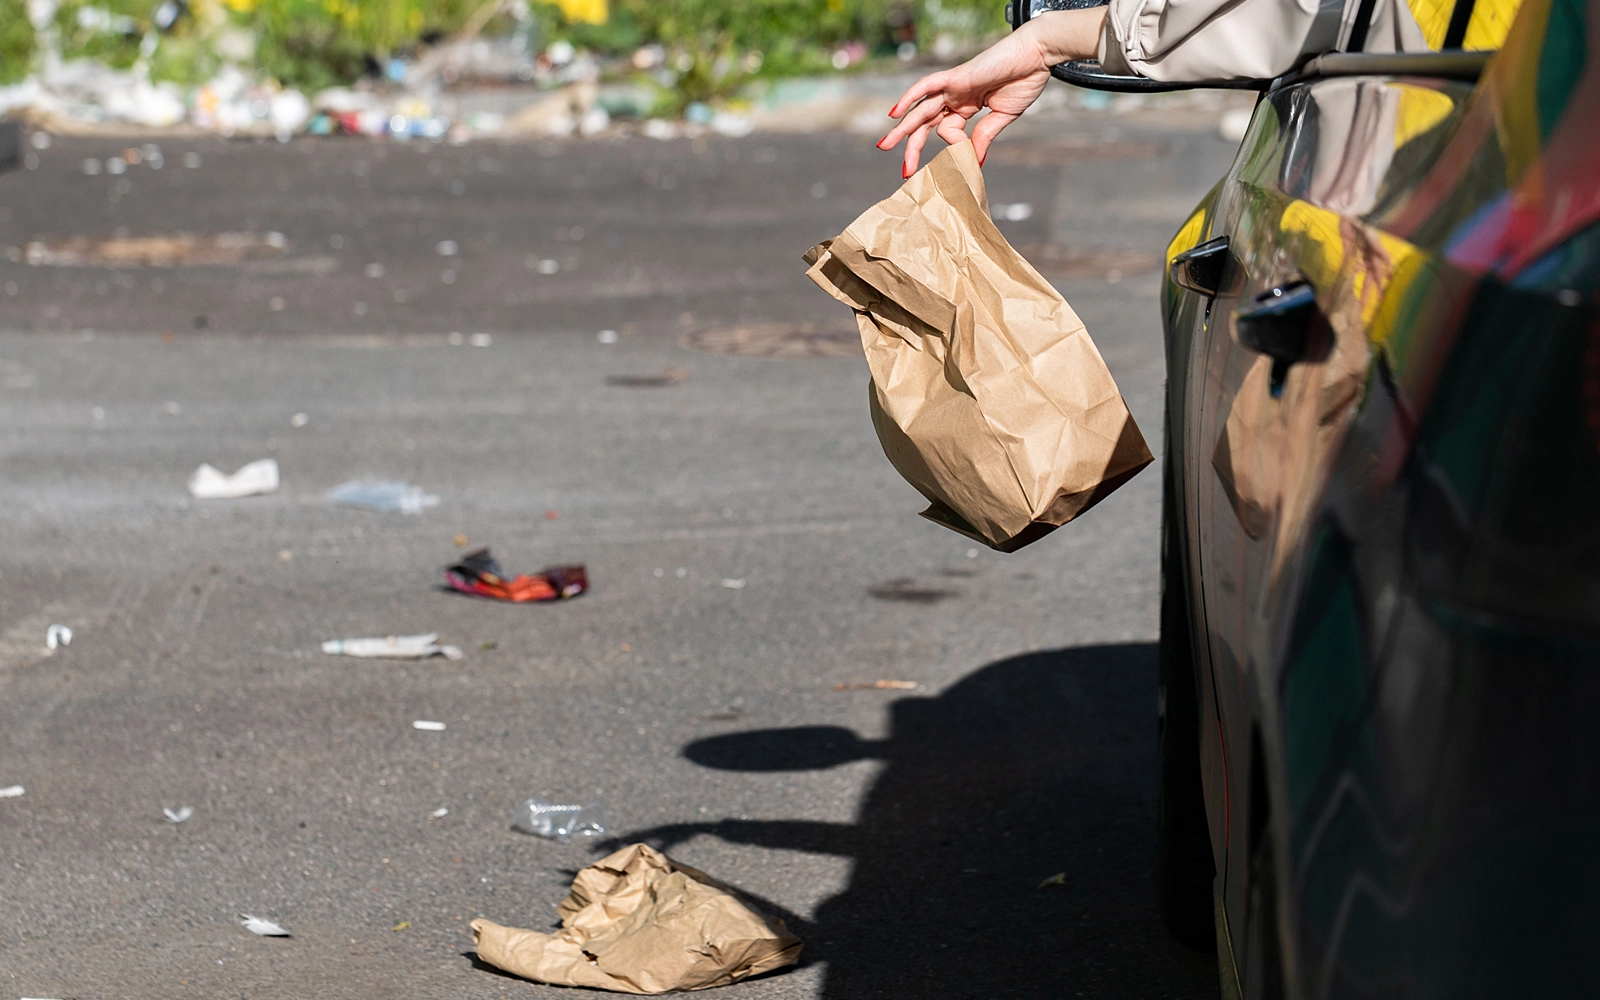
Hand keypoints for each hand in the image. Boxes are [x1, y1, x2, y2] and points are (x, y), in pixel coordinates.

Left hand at [877, 9, 1106, 175]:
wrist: (1036, 56)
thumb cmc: (1024, 80)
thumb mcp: (1002, 117)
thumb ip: (985, 136)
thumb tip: (975, 161)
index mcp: (966, 106)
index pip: (949, 132)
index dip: (957, 148)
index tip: (970, 157)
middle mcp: (955, 97)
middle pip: (926, 124)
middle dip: (912, 146)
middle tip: (904, 171)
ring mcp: (953, 86)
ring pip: (921, 110)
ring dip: (903, 129)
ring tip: (885, 146)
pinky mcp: (956, 76)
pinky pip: (926, 86)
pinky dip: (909, 97)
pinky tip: (894, 113)